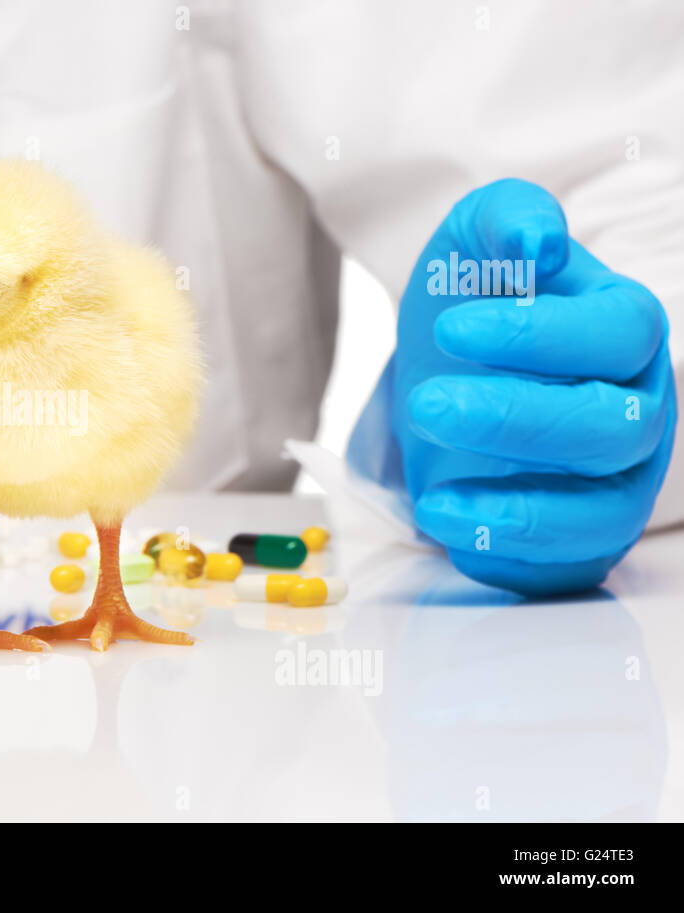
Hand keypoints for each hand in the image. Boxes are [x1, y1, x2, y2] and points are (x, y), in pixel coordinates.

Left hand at [392, 179, 675, 595]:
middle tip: (427, 404)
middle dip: (515, 419)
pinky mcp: (580, 536)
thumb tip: (538, 242)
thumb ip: (507, 219)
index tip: (452, 329)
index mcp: (625, 328)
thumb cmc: (472, 303)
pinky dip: (507, 548)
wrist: (446, 373)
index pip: (618, 333)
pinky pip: (566, 559)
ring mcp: (617, 480)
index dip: (539, 336)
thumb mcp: (473, 243)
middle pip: (612, 425)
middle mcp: (639, 407)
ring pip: (601, 508)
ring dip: (517, 505)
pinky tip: (441, 518)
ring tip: (433, 494)